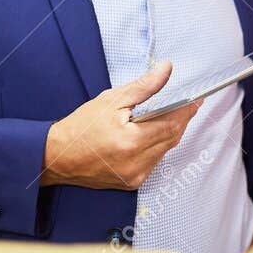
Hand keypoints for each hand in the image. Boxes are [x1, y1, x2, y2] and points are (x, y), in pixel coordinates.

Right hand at [39, 61, 201, 189]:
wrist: (56, 156)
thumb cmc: (80, 128)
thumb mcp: (111, 100)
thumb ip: (144, 86)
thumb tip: (167, 69)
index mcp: (131, 142)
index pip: (172, 125)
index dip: (187, 112)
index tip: (197, 100)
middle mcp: (136, 163)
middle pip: (171, 139)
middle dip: (180, 121)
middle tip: (186, 106)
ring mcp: (135, 176)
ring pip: (164, 151)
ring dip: (168, 134)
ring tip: (166, 117)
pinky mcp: (131, 183)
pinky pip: (154, 162)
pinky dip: (156, 147)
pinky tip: (149, 136)